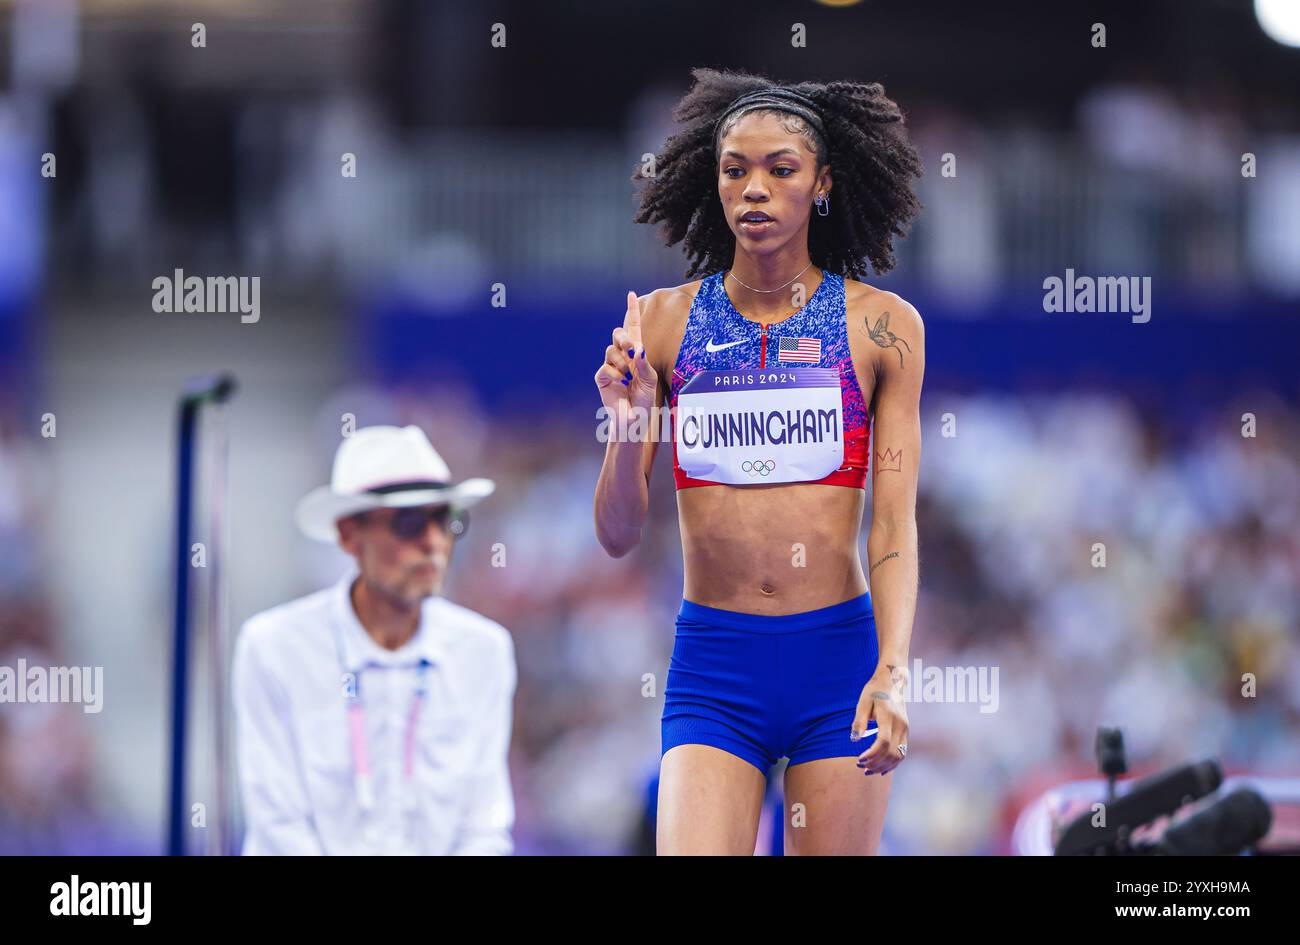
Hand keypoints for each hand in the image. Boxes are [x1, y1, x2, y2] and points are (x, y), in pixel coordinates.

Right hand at [594, 291, 658, 417]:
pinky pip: (605, 368)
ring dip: (621, 363)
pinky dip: (615, 375)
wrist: (634, 417)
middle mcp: (622, 355)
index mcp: (636, 352)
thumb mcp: (650, 380)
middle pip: (618, 334)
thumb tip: (638, 348)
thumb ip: (644, 364)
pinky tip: (623, 384)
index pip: (633, 327)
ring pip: (611, 350)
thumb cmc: (644, 397)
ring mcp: (611, 365)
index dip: (631, 310)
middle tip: (632, 350)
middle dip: (624, 339)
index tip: (630, 294)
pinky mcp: (602, 377)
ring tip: (629, 378)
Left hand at [851, 666, 909, 776]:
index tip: (859, 759)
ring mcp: (905, 729)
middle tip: (860, 766)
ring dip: (884, 766)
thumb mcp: (863, 702)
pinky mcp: (906, 732)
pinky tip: (881, 769)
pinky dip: (893, 763)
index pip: (883, 742)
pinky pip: (902, 752)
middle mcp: (901, 725)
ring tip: (868, 771)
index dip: (872, 754)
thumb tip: (854, 739)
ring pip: (899, 755)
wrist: (893, 682)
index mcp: (889, 717)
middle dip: (876, 763)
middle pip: (892, 752)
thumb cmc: (874, 691)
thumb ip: (859, 720)